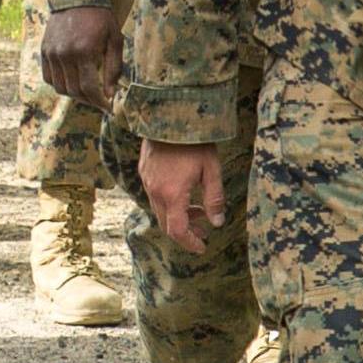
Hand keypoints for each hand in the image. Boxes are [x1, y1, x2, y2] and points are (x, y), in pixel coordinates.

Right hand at [42, 4, 119, 109]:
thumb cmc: (100, 18)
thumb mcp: (115, 40)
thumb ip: (113, 68)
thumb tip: (111, 93)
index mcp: (84, 52)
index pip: (89, 88)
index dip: (100, 102)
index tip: (109, 108)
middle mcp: (64, 55)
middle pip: (74, 91)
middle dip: (89, 101)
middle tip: (100, 102)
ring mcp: (51, 54)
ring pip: (60, 87)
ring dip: (74, 95)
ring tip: (86, 93)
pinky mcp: (44, 51)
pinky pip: (48, 77)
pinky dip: (59, 85)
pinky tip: (71, 82)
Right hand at [140, 139, 226, 254]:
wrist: (169, 116)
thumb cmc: (194, 142)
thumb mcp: (212, 170)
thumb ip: (214, 198)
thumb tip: (217, 222)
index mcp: (172, 194)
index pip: (177, 230)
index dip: (190, 242)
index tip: (202, 247)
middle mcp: (156, 192)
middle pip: (166, 224)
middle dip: (186, 232)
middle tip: (204, 232)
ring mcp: (147, 182)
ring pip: (160, 211)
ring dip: (178, 216)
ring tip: (198, 211)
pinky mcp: (145, 173)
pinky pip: (155, 197)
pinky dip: (170, 204)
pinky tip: (184, 194)